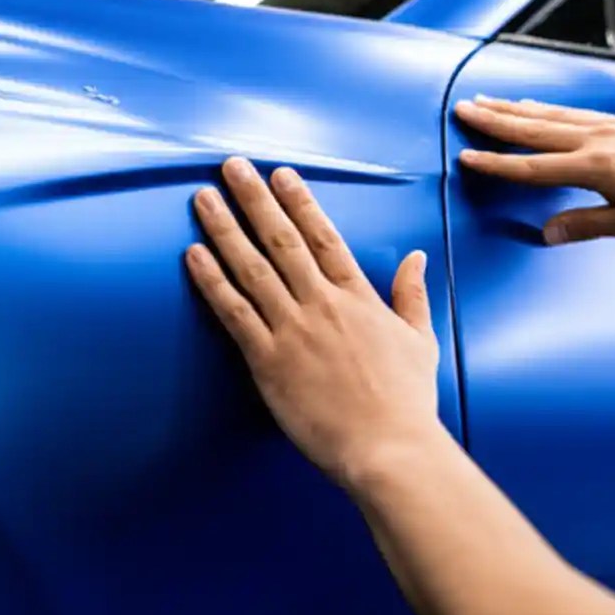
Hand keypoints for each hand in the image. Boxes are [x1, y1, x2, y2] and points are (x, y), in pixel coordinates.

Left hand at [185, 158, 443, 488]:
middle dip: (254, 199)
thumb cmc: (407, 402)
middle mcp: (322, 304)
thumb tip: (415, 258)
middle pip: (282, 239)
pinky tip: (193, 254)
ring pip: (251, 267)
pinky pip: (233, 312)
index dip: (299, 202)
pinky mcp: (268, 362)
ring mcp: (293, 330)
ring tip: (203, 197)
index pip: (324, 237)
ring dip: (224, 228)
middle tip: (232, 166)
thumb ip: (412, 296)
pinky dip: (212, 281)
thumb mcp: (420, 341)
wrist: (389, 448)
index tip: (281, 175)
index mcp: (359, 298)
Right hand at [456, 97, 614, 244]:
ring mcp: (609, 127)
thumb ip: (587, 225)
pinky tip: (532, 106)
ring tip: (485, 101)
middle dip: (494, 121)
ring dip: (514, 109)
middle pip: (534, 130)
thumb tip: (546, 233)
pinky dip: (545, 109)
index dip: (497, 165)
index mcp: (597, 168)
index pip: (534, 168)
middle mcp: (598, 140)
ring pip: (550, 116)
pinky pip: (571, 112)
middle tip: (461, 109)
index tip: (467, 157)